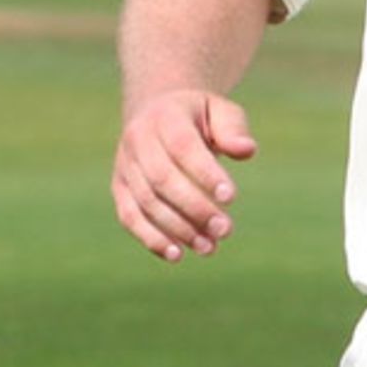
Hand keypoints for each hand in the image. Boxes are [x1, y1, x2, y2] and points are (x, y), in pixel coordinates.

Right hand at [111, 89, 256, 262]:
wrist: (157, 110)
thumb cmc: (198, 115)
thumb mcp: (219, 110)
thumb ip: (233, 129)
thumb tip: (247, 150)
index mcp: (165, 117)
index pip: (184, 147)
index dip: (206, 174)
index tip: (231, 198)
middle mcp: (138, 140)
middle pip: (163, 180)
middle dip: (195, 208)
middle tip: (225, 230)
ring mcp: (125, 165)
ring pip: (147, 203)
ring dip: (178, 229)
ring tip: (209, 247)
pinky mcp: (120, 188)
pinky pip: (130, 217)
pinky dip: (151, 238)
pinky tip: (177, 255)